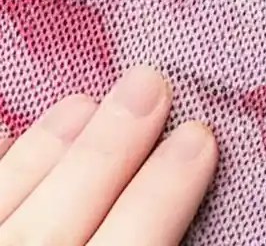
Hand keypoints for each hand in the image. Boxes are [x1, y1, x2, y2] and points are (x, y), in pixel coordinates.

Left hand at [0, 65, 217, 245]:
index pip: (138, 235)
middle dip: (115, 140)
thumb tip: (187, 213)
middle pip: (76, 198)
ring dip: (51, 143)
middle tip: (150, 83)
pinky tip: (8, 132)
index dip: (169, 186)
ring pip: (14, 189)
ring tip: (84, 102)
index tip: (198, 137)